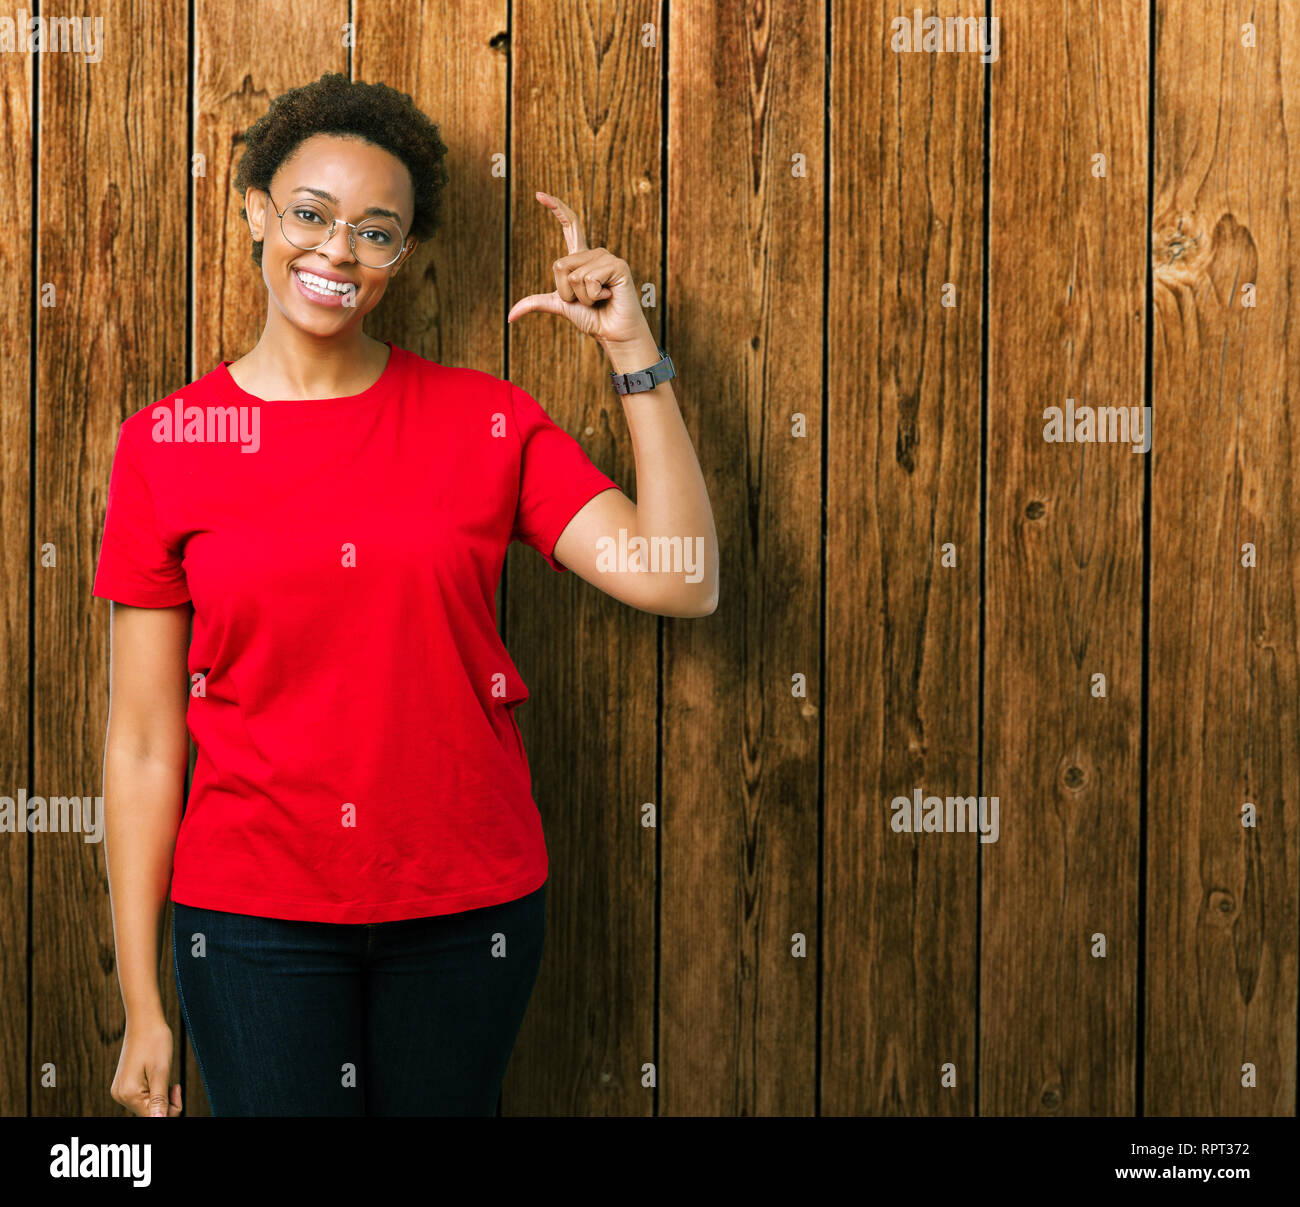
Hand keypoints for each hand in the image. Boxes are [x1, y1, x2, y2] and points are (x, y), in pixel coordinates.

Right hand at [111, 1014, 181, 1116]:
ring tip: (164, 1075)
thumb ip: (160, 1099)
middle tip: (175, 1084)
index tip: (177, 1088)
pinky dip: (154, 1090)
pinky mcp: (125, 1085)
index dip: (171, 1109)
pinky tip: (156, 1076)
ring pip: (147, 1106)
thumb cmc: (155, 1041)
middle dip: (166, 1102)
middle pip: (150, 1114)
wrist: (144, 1020)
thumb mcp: (162, 1071)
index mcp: (129, 1094)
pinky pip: (143, 1097)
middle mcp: (120, 1096)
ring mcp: (121, 1091)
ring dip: (161, 1095)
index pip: (153, 1118)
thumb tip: (159, 1121)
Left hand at [507, 192, 650, 346]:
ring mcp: (607, 257)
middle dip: (567, 292)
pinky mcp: (618, 266)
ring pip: (573, 275)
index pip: (569, 225)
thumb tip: (509, 316)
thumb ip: (536, 303)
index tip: (539, 194)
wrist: (612, 333)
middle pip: (559, 265)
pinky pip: (589, 279)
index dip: (556, 208)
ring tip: (600, 299)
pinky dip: (594, 296)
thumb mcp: (559, 305)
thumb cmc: (591, 318)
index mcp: (580, 257)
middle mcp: (594, 253)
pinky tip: (609, 296)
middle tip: (588, 300)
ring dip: (582, 297)